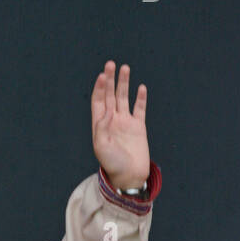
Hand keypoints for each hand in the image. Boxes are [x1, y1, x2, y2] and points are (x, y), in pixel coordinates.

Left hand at [91, 61, 149, 190]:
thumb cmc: (112, 164)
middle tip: (111, 64)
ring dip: (124, 83)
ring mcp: (126, 122)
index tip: (103, 75)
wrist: (129, 176)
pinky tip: (141, 87)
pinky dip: (140, 98)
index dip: (100, 88)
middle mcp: (112, 121)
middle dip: (110, 80)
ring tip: (125, 68)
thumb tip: (107, 112)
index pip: (99, 101)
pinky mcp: (139, 127)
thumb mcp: (101, 147)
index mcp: (100, 125)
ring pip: (124, 98)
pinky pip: (140, 109)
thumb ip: (102, 128)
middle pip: (111, 95)